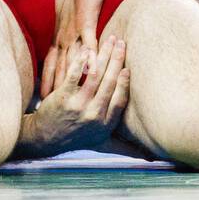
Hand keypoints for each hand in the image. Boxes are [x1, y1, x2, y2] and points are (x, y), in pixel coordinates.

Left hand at [20, 36, 128, 158]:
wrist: (45, 138)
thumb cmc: (76, 137)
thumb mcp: (103, 144)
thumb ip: (127, 148)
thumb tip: (153, 158)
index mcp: (105, 124)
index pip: (120, 100)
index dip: (125, 83)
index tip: (129, 68)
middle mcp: (93, 115)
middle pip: (109, 82)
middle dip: (117, 59)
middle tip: (122, 42)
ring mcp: (77, 105)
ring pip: (94, 75)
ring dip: (103, 55)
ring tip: (109, 40)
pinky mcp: (62, 97)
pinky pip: (74, 74)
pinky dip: (82, 60)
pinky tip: (87, 48)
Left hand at [43, 0, 111, 97]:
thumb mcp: (68, 16)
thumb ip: (69, 34)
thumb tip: (70, 51)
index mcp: (59, 35)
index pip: (50, 64)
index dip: (46, 82)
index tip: (42, 101)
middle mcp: (64, 36)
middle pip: (58, 68)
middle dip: (54, 88)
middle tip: (51, 109)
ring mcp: (74, 30)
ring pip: (71, 60)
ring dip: (69, 79)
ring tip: (68, 98)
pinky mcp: (87, 20)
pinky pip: (89, 42)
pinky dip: (90, 57)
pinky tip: (93, 71)